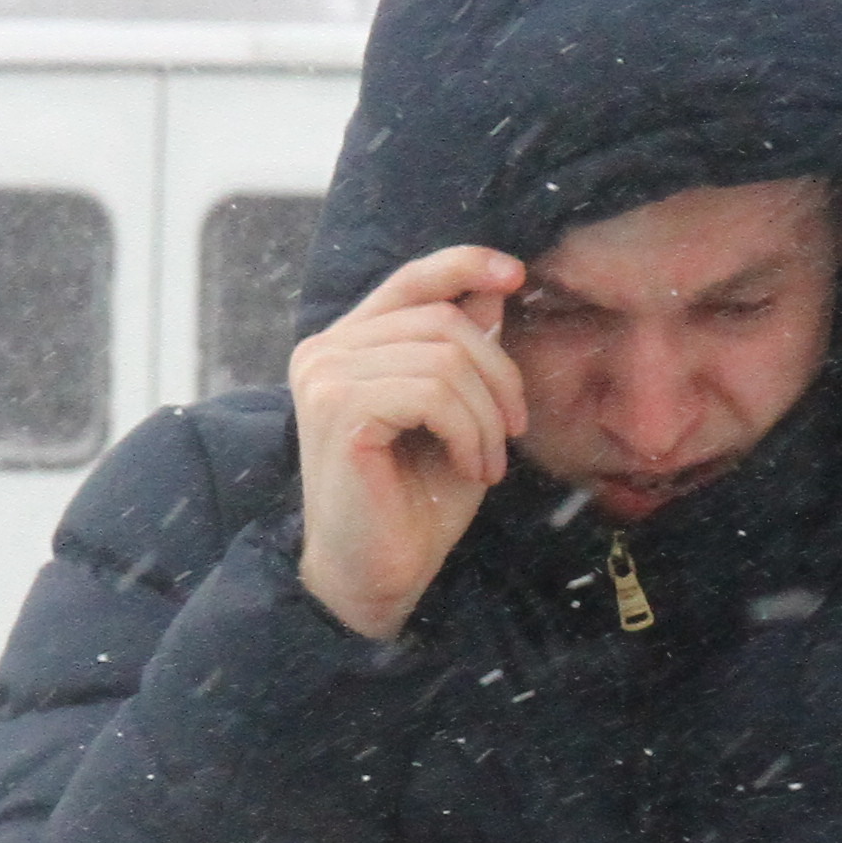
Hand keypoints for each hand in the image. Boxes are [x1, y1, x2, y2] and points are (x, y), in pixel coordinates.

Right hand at [289, 246, 529, 641]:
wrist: (377, 578)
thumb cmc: (415, 505)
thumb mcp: (459, 417)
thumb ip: (467, 355)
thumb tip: (494, 291)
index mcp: (348, 345)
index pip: (411, 280)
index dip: (465, 265)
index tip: (516, 275)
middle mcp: (325, 350)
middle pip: (443, 319)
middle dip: (498, 375)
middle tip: (512, 434)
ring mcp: (325, 375)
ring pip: (444, 358)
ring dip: (485, 416)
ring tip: (488, 463)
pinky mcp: (337, 408)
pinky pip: (432, 393)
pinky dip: (468, 432)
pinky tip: (469, 468)